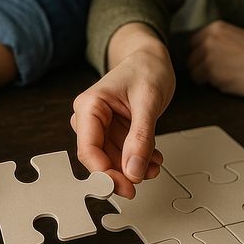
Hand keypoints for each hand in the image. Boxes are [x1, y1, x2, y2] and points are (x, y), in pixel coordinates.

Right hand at [72, 23, 174, 197]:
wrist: (151, 59)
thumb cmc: (146, 69)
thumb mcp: (148, 102)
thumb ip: (141, 138)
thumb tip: (134, 171)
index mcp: (90, 106)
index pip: (88, 148)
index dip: (104, 171)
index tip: (124, 185)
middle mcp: (91, 117)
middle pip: (98, 158)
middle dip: (120, 173)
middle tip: (139, 184)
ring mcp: (102, 126)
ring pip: (112, 160)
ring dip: (133, 168)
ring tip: (154, 165)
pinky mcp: (114, 131)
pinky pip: (123, 154)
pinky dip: (139, 160)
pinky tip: (154, 159)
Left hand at [189, 21, 243, 98]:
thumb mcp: (237, 38)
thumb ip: (217, 42)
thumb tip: (197, 54)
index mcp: (216, 27)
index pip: (193, 43)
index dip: (201, 55)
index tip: (214, 62)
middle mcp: (209, 38)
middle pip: (191, 57)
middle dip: (201, 67)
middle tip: (223, 72)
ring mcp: (208, 55)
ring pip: (193, 71)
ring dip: (206, 77)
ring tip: (228, 76)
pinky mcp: (211, 72)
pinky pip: (201, 82)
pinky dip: (212, 85)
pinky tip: (230, 81)